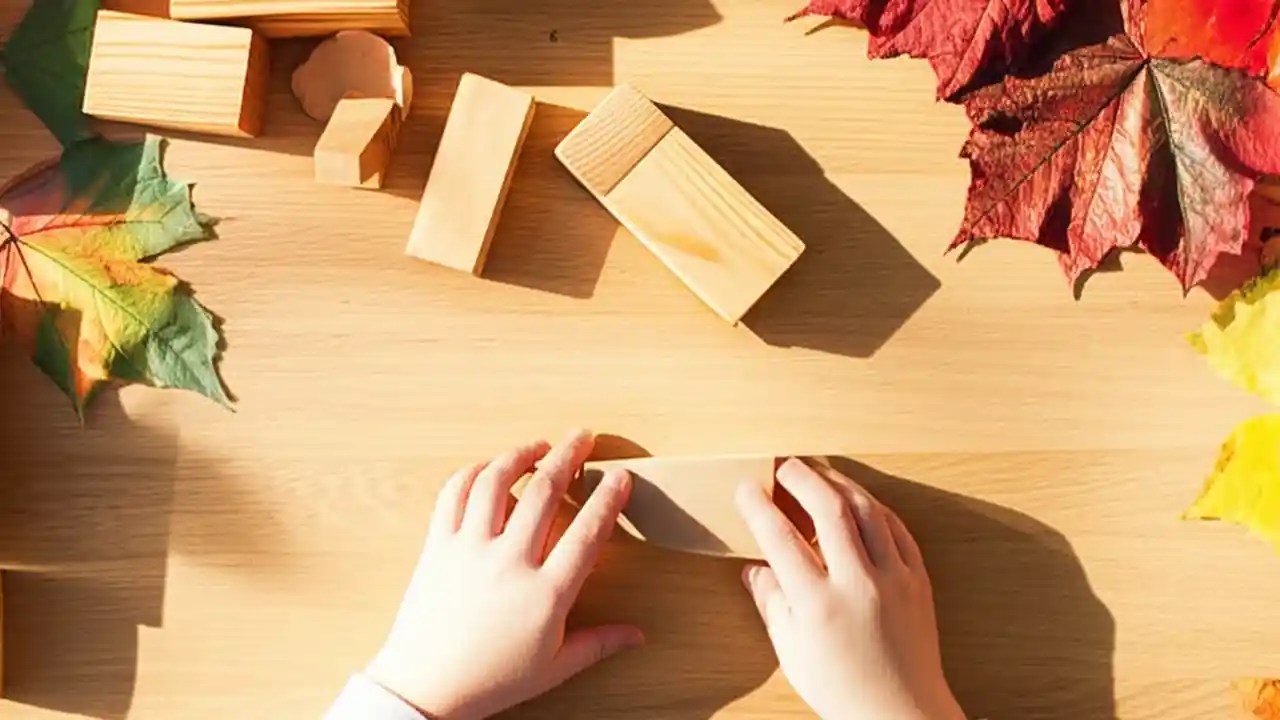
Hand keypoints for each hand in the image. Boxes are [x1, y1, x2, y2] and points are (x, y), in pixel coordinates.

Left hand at [366, 431, 642, 719]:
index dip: (608, 499)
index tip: (621, 478)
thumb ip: (599, 643)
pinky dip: (473, 472)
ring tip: (538, 445)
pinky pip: (455, 494)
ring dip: (520, 455)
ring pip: (497, 481)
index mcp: (546, 595)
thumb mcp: (554, 667)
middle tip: (582, 437)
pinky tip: (489, 467)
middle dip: (568, 456)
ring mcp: (470, 550)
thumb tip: (638, 635)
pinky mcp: (439, 546)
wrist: (426, 688)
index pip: (587, 533)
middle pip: (544, 492)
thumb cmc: (491, 681)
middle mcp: (508, 563)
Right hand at [737, 459, 963, 719]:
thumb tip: (755, 568)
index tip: (747, 488)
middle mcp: (858, 584)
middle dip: (801, 476)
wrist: (901, 714)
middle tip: (784, 464)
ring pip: (867, 509)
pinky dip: (874, 507)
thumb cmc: (843, 690)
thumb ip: (772, 603)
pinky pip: (897, 528)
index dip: (759, 506)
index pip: (781, 537)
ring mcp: (893, 578)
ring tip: (819, 472)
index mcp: (818, 604)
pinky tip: (859, 500)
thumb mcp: (791, 652)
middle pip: (828, 507)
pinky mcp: (918, 580)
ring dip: (839, 483)